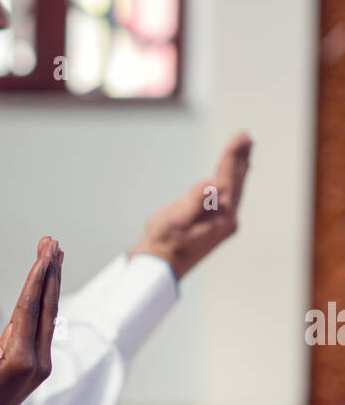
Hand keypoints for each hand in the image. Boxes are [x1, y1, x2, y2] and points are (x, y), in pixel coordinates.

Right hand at [0, 238, 62, 404]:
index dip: (37, 277)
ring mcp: (39, 365)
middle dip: (50, 273)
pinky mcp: (35, 365)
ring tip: (53, 254)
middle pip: (48, 308)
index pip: (31, 309)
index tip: (46, 250)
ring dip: (49, 284)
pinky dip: (43, 301)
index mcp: (21, 361)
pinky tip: (42, 286)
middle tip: (53, 241)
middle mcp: (37, 362)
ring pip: (48, 315)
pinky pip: (42, 325)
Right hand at [130, 133, 251, 279]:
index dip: (233, 156)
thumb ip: (196, 199)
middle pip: (236, 182)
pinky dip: (230, 182)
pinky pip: (226, 198)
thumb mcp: (176, 219)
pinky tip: (228, 179)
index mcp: (221, 217)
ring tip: (245, 152)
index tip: (241, 136)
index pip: (228, 179)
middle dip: (241, 159)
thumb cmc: (163, 243)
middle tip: (247, 137)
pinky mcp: (212, 226)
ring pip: (234, 190)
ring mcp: (221, 224)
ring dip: (238, 169)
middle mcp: (226, 220)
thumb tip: (214, 183)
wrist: (157, 268)